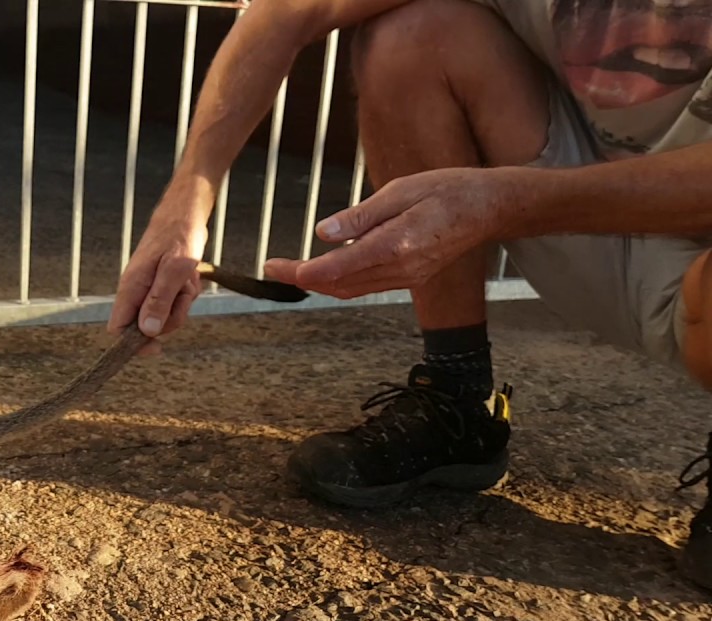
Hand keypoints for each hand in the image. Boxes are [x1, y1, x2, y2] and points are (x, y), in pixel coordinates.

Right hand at [107, 209, 208, 355]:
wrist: (184, 215)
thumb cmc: (178, 238)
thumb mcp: (174, 270)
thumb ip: (159, 301)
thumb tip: (147, 332)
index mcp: (130, 289)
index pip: (117, 330)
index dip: (133, 344)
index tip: (157, 346)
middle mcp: (135, 292)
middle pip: (146, 328)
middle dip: (170, 318)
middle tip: (182, 295)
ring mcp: (147, 290)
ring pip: (164, 316)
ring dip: (181, 303)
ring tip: (186, 280)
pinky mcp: (159, 287)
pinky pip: (174, 304)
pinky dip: (185, 294)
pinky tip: (188, 277)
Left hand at [263, 167, 511, 298]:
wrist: (488, 208)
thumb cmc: (446, 189)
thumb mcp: (400, 191)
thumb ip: (360, 216)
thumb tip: (323, 233)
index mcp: (396, 245)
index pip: (337, 267)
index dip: (302, 271)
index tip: (276, 266)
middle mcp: (401, 269)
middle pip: (339, 284)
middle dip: (302, 278)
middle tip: (273, 268)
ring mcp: (408, 278)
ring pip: (352, 289)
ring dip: (320, 283)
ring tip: (291, 270)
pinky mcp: (411, 278)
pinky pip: (367, 286)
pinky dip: (341, 281)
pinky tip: (325, 270)